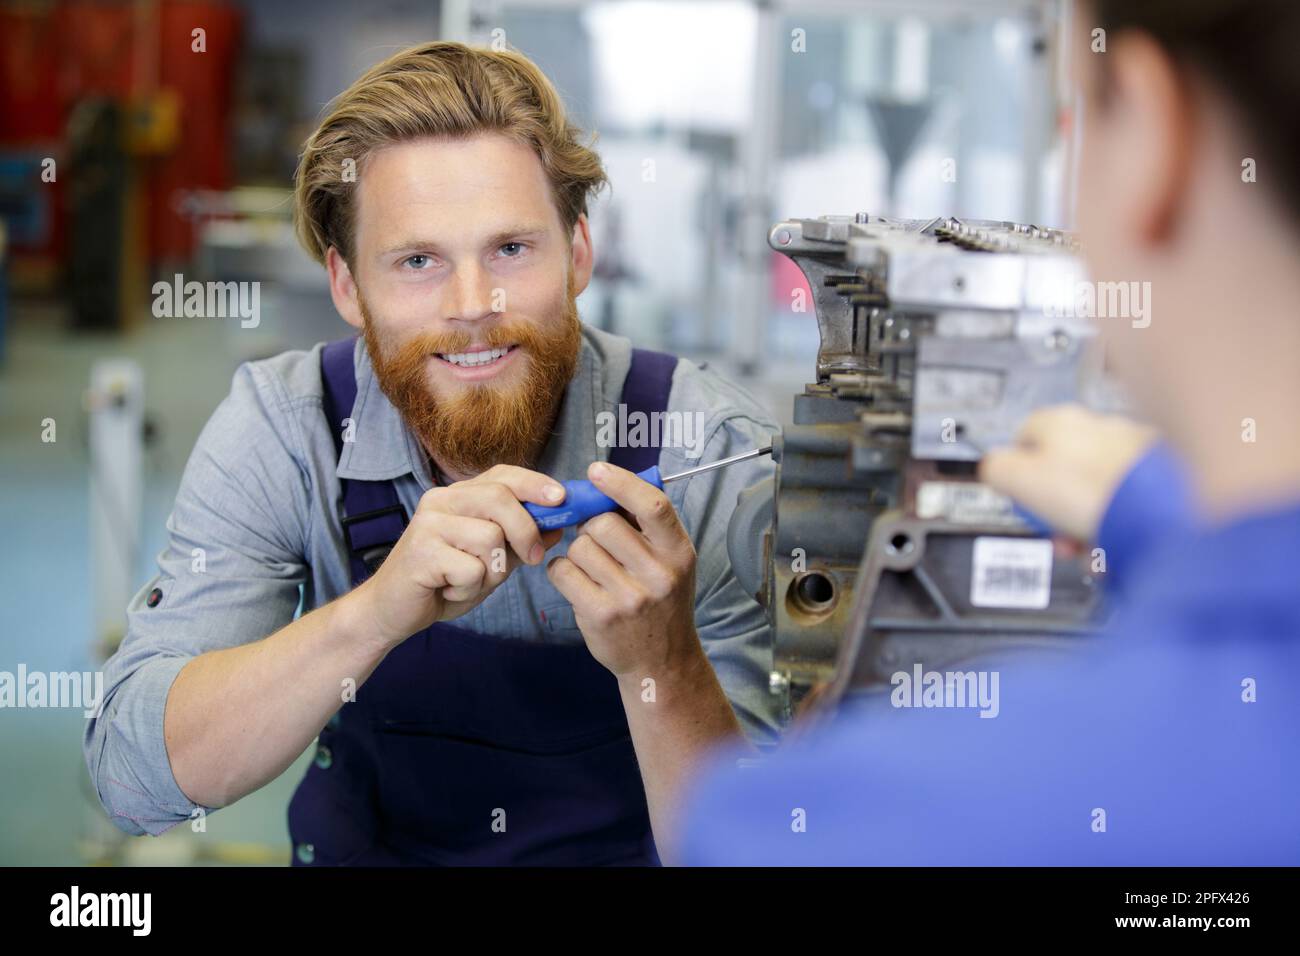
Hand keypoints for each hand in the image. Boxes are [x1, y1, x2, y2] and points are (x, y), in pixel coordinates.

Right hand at [349, 464, 564, 648]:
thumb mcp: (491, 560)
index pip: (502, 475)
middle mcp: (441, 501)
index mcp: (459, 496)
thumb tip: (558, 525)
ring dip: (491, 571)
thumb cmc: (443, 582)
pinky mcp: (420, 552)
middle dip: (526, 531)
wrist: (392, 611)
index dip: (535, 484)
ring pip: (490, 537)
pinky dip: (470, 589)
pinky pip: (471, 569)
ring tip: (468, 581)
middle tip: (532, 558)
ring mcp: (428, 524)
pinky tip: (449, 590)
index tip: (561, 499)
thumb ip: (519, 540)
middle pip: (500, 499)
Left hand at [546, 461, 698, 677]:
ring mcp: (629, 597)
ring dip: (577, 551)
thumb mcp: (671, 564)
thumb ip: (648, 528)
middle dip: (592, 526)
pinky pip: (563, 572)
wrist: (662, 662)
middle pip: (604, 523)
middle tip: (597, 540)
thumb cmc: (662, 602)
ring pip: (580, 547)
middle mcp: (659, 574)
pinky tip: (577, 582)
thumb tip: (607, 486)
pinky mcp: (600, 615)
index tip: (596, 471)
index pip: (652, 506)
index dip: (621, 483)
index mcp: (679, 553)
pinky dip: (562, 571)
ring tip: (591, 567)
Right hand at [978, 404, 1157, 540]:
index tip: (1022, 500)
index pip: (1022, 439)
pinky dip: (1116, 527)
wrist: (1159, 511)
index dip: (1017, 474)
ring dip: (1084, 525)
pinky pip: (1125, 503)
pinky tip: (1113, 547)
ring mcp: (1131, 451)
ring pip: (1094, 492)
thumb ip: (994, 468)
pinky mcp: (1158, 477)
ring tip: (1086, 550)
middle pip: (1061, 472)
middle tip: (1056, 535)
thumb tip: (994, 470)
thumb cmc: (1092, 491)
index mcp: (1059, 421)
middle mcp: (1098, 427)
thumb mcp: (1016, 479)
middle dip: (1055, 511)